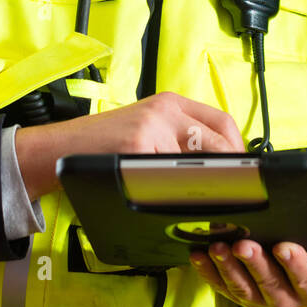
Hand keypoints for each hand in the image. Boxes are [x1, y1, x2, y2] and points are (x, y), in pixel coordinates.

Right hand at [14, 92, 244, 199]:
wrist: (61, 147)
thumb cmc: (104, 145)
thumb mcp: (146, 128)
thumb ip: (178, 138)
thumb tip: (222, 166)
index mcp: (170, 103)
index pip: (221, 122)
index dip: (238, 149)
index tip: (244, 172)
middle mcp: (164, 110)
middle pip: (217, 141)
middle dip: (231, 170)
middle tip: (235, 193)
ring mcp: (150, 127)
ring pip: (198, 159)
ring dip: (209, 184)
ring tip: (213, 202)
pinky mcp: (135, 148)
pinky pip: (169, 176)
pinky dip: (178, 193)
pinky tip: (180, 204)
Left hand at [188, 213, 306, 306]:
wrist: (289, 256)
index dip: (296, 265)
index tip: (283, 246)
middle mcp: (286, 300)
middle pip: (270, 285)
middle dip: (256, 264)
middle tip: (243, 244)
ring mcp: (258, 300)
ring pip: (242, 289)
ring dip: (227, 269)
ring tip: (218, 247)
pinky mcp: (235, 294)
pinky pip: (220, 286)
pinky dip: (208, 271)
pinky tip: (199, 254)